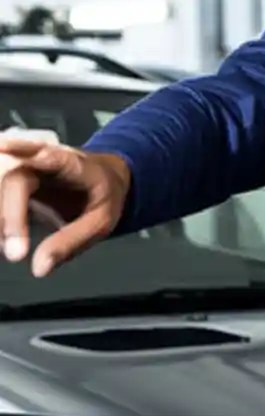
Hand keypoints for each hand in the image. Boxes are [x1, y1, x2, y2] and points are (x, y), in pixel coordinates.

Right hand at [0, 139, 130, 276]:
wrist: (102, 178)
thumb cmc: (103, 195)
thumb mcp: (101, 221)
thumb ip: (72, 241)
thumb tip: (39, 268)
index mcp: (70, 162)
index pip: (46, 156)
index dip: (21, 149)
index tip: (3, 148)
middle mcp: (38, 160)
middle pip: (13, 180)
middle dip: (10, 217)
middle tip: (16, 254)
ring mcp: (20, 169)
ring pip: (0, 188)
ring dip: (2, 220)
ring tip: (11, 250)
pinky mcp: (9, 185)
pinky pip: (1, 199)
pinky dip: (2, 221)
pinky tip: (5, 242)